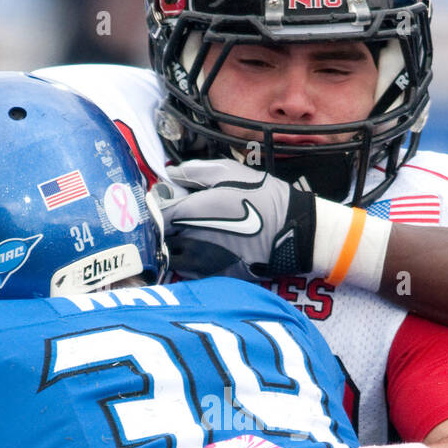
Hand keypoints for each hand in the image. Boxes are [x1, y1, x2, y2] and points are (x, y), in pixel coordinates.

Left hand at [161, 159, 316, 279]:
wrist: (292, 232)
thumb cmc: (262, 198)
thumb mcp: (229, 172)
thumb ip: (195, 172)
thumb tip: (172, 174)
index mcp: (191, 212)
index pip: (155, 214)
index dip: (157, 206)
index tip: (166, 199)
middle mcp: (190, 240)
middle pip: (161, 237)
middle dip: (165, 226)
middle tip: (179, 216)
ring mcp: (202, 262)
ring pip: (173, 256)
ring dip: (175, 245)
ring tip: (192, 233)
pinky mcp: (215, 276)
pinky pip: (191, 271)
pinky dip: (190, 261)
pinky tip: (206, 249)